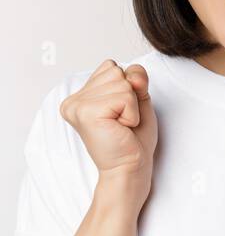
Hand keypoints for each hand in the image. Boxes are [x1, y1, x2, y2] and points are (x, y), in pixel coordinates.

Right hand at [59, 59, 157, 203]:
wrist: (129, 168)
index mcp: (81, 95)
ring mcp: (76, 105)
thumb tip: (132, 75)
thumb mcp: (139, 100)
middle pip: (118, 72)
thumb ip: (136, 79)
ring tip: (121, 125)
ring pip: (123, 83)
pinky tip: (120, 128)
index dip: (129, 88)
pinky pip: (125, 97)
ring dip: (132, 107)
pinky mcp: (86, 112)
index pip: (112, 67)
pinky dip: (131, 113)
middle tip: (122, 122)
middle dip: (131, 97)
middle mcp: (73, 99)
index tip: (121, 113)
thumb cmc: (133, 139)